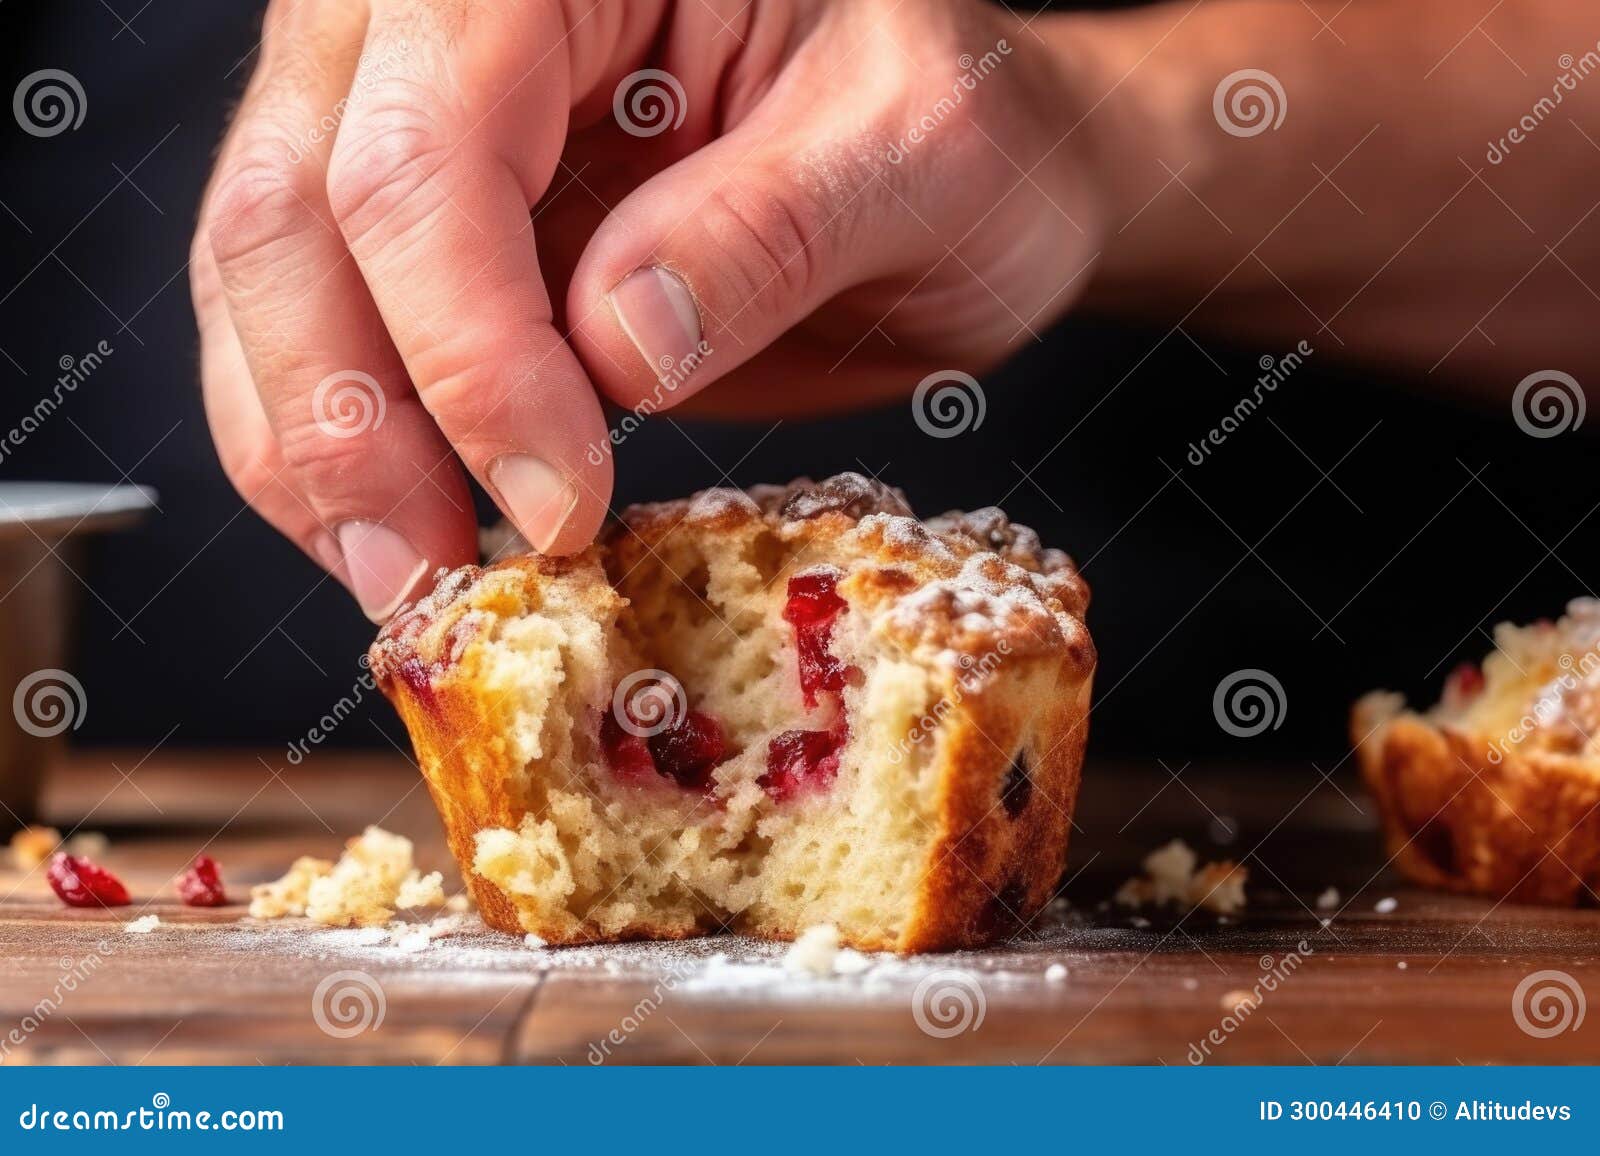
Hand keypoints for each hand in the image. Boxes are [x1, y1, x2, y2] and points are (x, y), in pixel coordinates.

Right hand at [191, 0, 1105, 619]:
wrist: (956, 147)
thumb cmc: (959, 122)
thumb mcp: (919, 153)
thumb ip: (769, 229)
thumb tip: (610, 349)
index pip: (436, 144)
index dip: (469, 349)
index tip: (555, 505)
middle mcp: (451, 4)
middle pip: (300, 206)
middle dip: (350, 419)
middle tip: (426, 582)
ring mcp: (414, 97)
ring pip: (268, 268)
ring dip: (316, 446)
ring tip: (405, 582)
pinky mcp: (424, 205)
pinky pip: (318, 314)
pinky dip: (337, 435)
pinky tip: (401, 527)